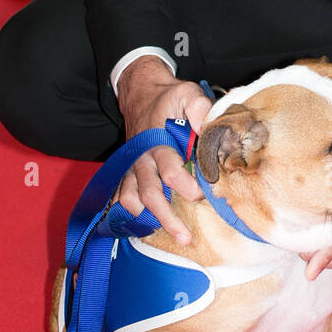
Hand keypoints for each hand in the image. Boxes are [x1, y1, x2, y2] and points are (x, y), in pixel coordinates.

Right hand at [116, 56, 213, 246]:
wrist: (142, 93)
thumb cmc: (170, 98)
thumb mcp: (187, 94)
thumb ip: (199, 109)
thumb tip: (210, 128)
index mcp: (158, 143)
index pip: (170, 171)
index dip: (187, 186)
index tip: (204, 194)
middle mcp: (142, 159)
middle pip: (150, 194)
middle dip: (167, 217)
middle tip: (186, 236)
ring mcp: (132, 167)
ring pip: (133, 201)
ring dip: (149, 220)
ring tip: (169, 237)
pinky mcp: (128, 172)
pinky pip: (121, 198)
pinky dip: (129, 215)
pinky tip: (144, 229)